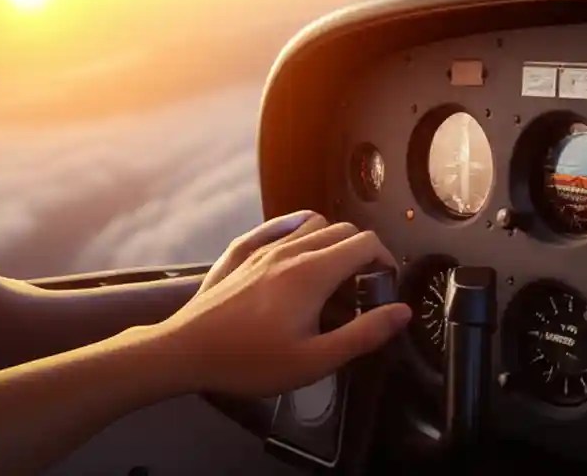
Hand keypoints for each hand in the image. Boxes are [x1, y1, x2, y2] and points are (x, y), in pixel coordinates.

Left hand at [156, 217, 411, 397]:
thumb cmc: (250, 362)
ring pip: (311, 223)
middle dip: (362, 252)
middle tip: (361, 288)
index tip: (384, 288)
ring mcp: (262, 249)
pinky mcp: (240, 255)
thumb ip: (363, 335)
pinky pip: (276, 227)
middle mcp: (290, 250)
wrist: (186, 352)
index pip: (365, 244)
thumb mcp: (314, 361)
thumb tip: (401, 311)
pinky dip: (296, 231)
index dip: (385, 261)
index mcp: (313, 273)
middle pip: (342, 230)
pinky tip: (295, 250)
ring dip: (331, 241)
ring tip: (332, 275)